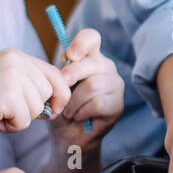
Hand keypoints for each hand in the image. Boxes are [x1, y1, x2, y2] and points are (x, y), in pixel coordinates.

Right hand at [0, 49, 71, 138]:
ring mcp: (11, 76)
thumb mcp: (3, 82)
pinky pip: (25, 121)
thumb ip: (28, 86)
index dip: (59, 93)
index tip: (55, 108)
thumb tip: (57, 105)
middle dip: (32, 109)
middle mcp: (15, 61)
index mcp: (15, 56)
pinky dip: (11, 127)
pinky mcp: (8, 95)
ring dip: (19, 119)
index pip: (53, 73)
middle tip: (7, 109)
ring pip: (37, 109)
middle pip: (47, 93)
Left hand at [48, 28, 123, 149]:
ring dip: (74, 101)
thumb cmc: (60, 106)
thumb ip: (60, 71)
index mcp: (89, 57)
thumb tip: (66, 64)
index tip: (70, 56)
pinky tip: (79, 116)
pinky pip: (98, 103)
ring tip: (68, 110)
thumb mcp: (54, 85)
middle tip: (62, 88)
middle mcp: (105, 67)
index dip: (82, 43)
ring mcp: (114, 84)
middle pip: (92, 63)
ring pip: (93, 85)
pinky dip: (82, 112)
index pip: (91, 38)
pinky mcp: (118, 103)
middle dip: (72, 76)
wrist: (66, 133)